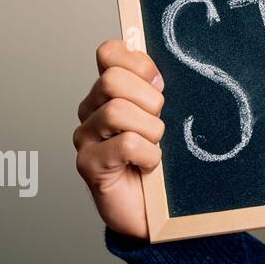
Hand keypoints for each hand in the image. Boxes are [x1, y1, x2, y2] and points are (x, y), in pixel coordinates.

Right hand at [74, 39, 165, 239]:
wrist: (157, 211)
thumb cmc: (165, 159)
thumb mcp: (169, 116)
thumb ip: (162, 88)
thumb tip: (178, 56)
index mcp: (110, 91)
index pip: (109, 52)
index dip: (139, 63)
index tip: (160, 85)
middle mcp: (91, 110)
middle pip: (113, 80)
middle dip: (149, 101)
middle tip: (160, 125)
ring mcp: (86, 137)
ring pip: (117, 111)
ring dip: (151, 131)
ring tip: (155, 147)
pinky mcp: (88, 165)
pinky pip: (124, 145)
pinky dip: (147, 155)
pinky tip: (149, 166)